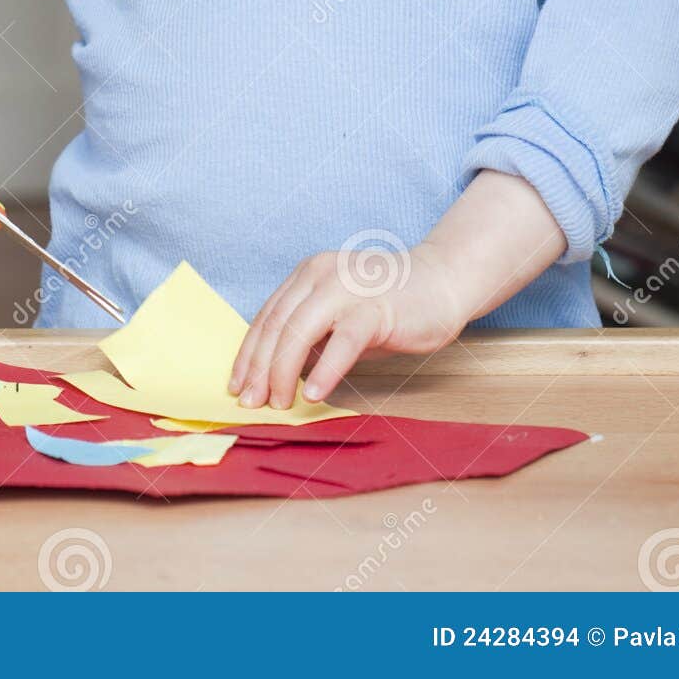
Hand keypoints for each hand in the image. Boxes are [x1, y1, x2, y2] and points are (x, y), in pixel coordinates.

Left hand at [227, 243, 469, 408]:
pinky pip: (342, 342)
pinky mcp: (375, 308)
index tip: (236, 386)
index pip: (267, 317)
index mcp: (307, 274)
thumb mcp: (338, 316)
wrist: (441, 282)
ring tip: (278, 404)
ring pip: (300, 332)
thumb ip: (310, 335)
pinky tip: (313, 394)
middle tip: (250, 403)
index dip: (248, 354)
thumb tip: (274, 375)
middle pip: (277, 326)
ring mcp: (347, 288)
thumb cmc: (388, 305)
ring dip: (283, 372)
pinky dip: (325, 370)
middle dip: (259, 369)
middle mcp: (320, 274)